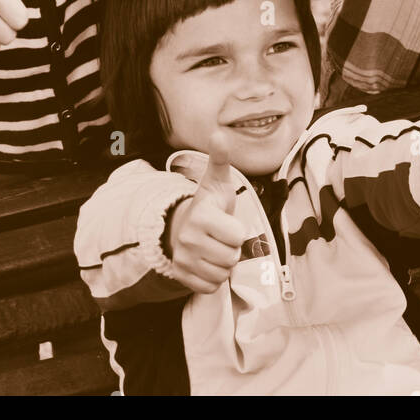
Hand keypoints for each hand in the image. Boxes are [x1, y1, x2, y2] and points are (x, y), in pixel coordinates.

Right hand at [164, 131, 245, 293]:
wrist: (184, 226)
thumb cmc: (209, 205)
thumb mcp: (217, 182)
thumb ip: (220, 159)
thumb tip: (219, 133)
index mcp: (201, 215)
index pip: (238, 236)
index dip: (239, 232)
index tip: (227, 222)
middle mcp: (188, 238)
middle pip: (231, 257)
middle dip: (232, 249)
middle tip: (221, 238)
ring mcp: (182, 259)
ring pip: (222, 273)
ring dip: (224, 264)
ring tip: (215, 248)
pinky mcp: (181, 276)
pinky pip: (211, 286)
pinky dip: (213, 278)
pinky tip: (207, 262)